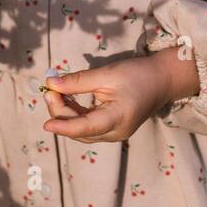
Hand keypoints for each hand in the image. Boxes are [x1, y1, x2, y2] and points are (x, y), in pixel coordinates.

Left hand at [43, 48, 199, 143]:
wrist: (161, 80)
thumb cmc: (137, 74)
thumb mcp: (107, 74)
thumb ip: (79, 81)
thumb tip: (52, 84)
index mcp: (117, 119)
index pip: (85, 128)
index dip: (64, 127)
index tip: (45, 125)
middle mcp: (115, 132)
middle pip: (80, 130)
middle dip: (61, 113)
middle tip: (49, 89)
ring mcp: (114, 133)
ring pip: (82, 130)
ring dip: (66, 114)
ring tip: (54, 93)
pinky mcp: (112, 128)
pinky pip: (88, 126)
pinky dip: (75, 114)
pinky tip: (66, 98)